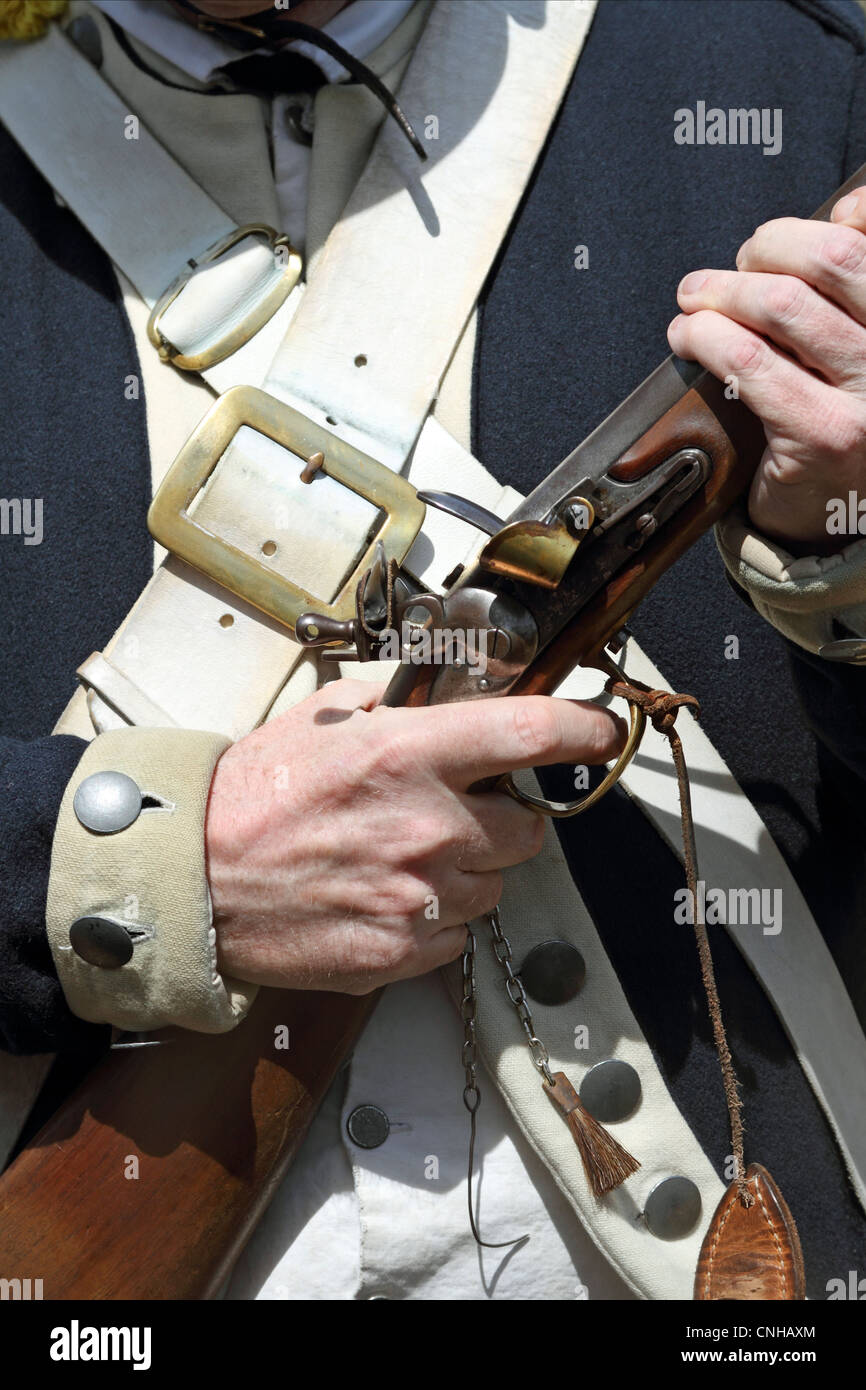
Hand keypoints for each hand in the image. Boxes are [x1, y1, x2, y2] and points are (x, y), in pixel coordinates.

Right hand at [205, 678, 624, 993]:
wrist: (196, 880)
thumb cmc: (256, 795)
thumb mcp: (325, 719)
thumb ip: (399, 705)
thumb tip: (455, 695)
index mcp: (408, 756)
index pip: (531, 734)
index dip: (584, 728)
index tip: (604, 728)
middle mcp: (426, 827)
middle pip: (530, 830)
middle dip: (505, 820)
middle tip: (453, 814)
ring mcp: (418, 898)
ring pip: (495, 887)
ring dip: (466, 872)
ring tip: (401, 859)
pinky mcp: (402, 954)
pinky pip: (457, 935)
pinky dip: (435, 920)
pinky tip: (385, 898)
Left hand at [667, 188, 865, 551]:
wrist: (842, 523)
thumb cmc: (848, 423)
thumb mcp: (862, 354)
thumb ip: (856, 288)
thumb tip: (848, 209)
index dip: (817, 226)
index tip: (775, 244)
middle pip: (830, 258)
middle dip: (764, 250)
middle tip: (730, 270)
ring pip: (782, 306)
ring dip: (721, 292)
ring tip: (694, 300)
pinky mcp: (824, 434)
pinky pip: (750, 363)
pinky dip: (706, 337)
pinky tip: (688, 337)